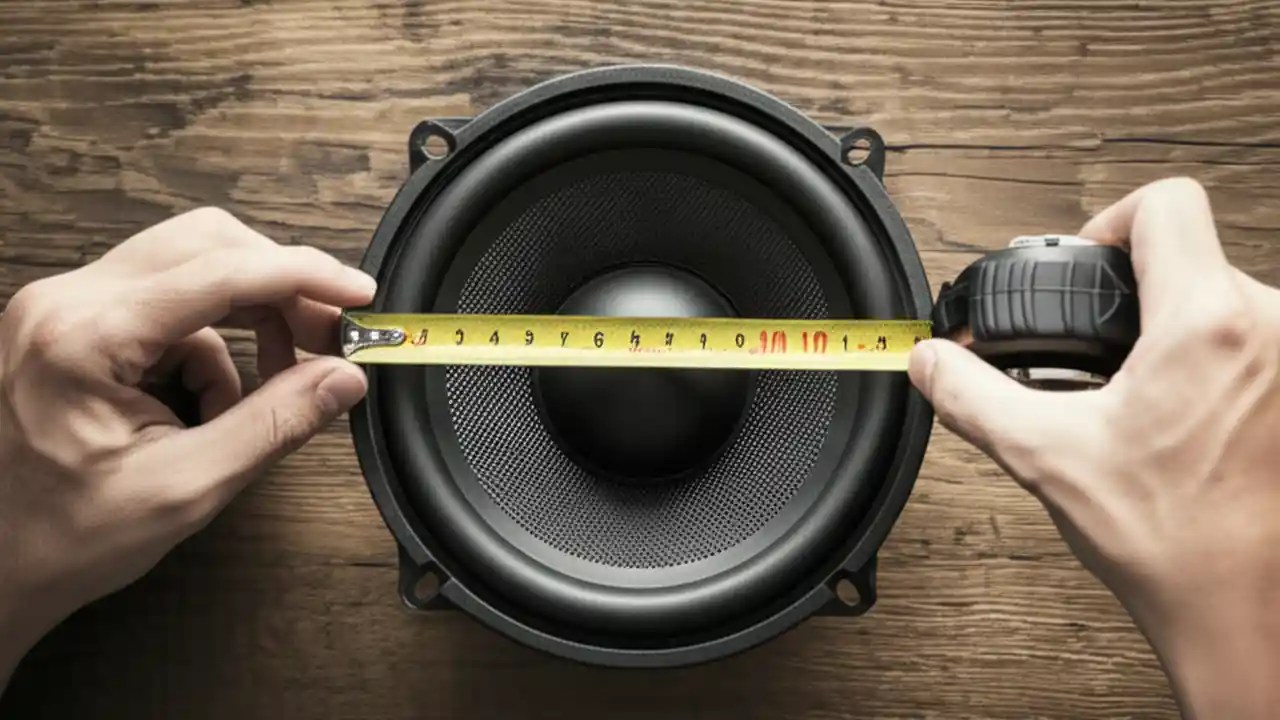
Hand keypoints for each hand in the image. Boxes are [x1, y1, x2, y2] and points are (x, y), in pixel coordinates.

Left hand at [0, 208, 373, 685]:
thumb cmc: (66, 536)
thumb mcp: (186, 488)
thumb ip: (273, 423)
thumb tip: (343, 378)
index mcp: (83, 336)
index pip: (217, 272)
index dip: (302, 275)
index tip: (359, 295)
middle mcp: (66, 301)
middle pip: (205, 245)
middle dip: (279, 285)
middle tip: (330, 335)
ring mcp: (66, 306)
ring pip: (191, 267)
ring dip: (248, 316)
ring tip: (277, 377)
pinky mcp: (76, 322)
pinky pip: (170, 305)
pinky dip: (211, 345)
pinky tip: (214, 402)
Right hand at [909, 177, 1279, 718]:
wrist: (1243, 608)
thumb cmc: (1174, 542)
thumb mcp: (1046, 455)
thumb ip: (973, 395)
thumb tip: (933, 363)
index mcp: (1207, 324)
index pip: (1166, 203)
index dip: (1109, 223)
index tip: (1087, 269)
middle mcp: (1272, 329)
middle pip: (1194, 252)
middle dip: (1138, 292)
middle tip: (1105, 346)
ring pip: (1228, 297)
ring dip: (1178, 329)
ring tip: (1144, 387)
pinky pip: (1256, 339)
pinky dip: (1215, 361)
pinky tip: (1183, 415)